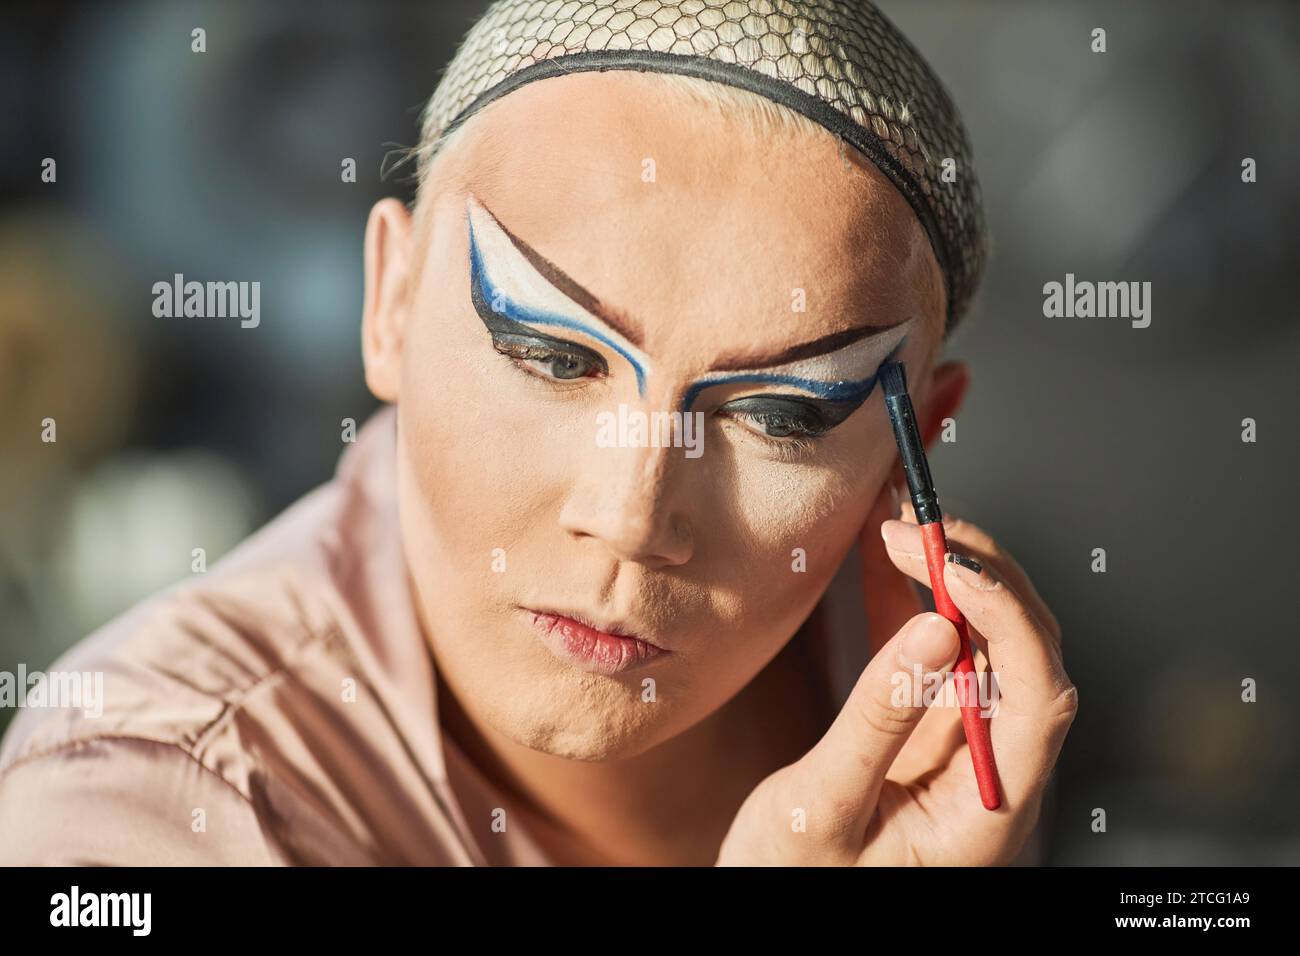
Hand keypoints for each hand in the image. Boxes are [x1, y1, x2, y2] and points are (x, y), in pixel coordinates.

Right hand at [715, 486, 1075, 864]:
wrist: (771, 905)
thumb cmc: (794, 883)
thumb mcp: (822, 810)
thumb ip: (881, 723)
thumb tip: (937, 632)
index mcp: (987, 811)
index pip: (1037, 697)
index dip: (1008, 617)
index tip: (953, 565)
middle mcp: (990, 775)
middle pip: (1024, 657)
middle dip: (979, 578)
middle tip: (917, 529)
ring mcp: (961, 749)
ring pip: (984, 644)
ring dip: (950, 578)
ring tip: (904, 525)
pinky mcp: (926, 730)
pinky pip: (933, 653)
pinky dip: (912, 600)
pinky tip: (886, 557)